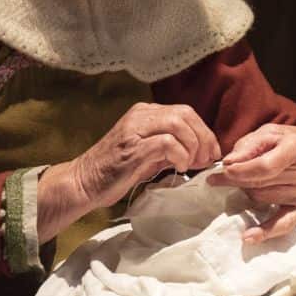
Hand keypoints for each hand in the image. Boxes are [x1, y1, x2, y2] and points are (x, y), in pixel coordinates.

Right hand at [39, 102, 221, 239]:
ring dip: (193, 146)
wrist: (84, 182)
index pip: (185, 112)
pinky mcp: (133, 147)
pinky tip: (179, 168)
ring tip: (192, 164)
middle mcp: (140, 115)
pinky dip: (180, 155)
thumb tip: (202, 151)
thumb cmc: (116, 171)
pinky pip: (167, 143)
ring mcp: (135, 129)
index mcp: (144, 113)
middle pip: (185, 114)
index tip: (211, 152)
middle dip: (203, 137)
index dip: (204, 131)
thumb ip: (172, 148)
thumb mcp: (148, 155)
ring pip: (179, 124)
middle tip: (206, 159)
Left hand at [207, 124, 295, 242]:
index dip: (242, 170)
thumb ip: (249, 145)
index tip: (223, 170)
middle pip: (262, 183)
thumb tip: (230, 162)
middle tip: (217, 179)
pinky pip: (283, 224)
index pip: (266, 165)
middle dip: (236, 181)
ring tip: (243, 183)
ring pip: (263, 198)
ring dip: (247, 192)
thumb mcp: (270, 133)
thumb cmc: (287, 142)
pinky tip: (248, 236)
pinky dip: (265, 231)